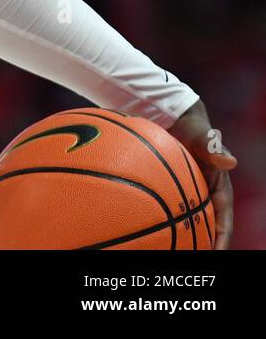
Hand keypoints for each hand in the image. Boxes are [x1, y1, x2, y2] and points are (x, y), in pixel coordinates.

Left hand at [166, 100, 235, 248]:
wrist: (174, 118)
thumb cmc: (193, 129)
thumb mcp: (203, 137)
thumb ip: (213, 148)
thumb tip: (229, 161)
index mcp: (219, 190)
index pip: (224, 221)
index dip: (222, 240)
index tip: (216, 253)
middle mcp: (205, 195)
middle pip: (205, 227)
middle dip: (201, 245)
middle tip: (188, 256)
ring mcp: (187, 194)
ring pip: (186, 222)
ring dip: (180, 237)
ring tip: (166, 250)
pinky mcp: (170, 190)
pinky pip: (167, 210)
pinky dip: (159, 220)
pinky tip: (144, 229)